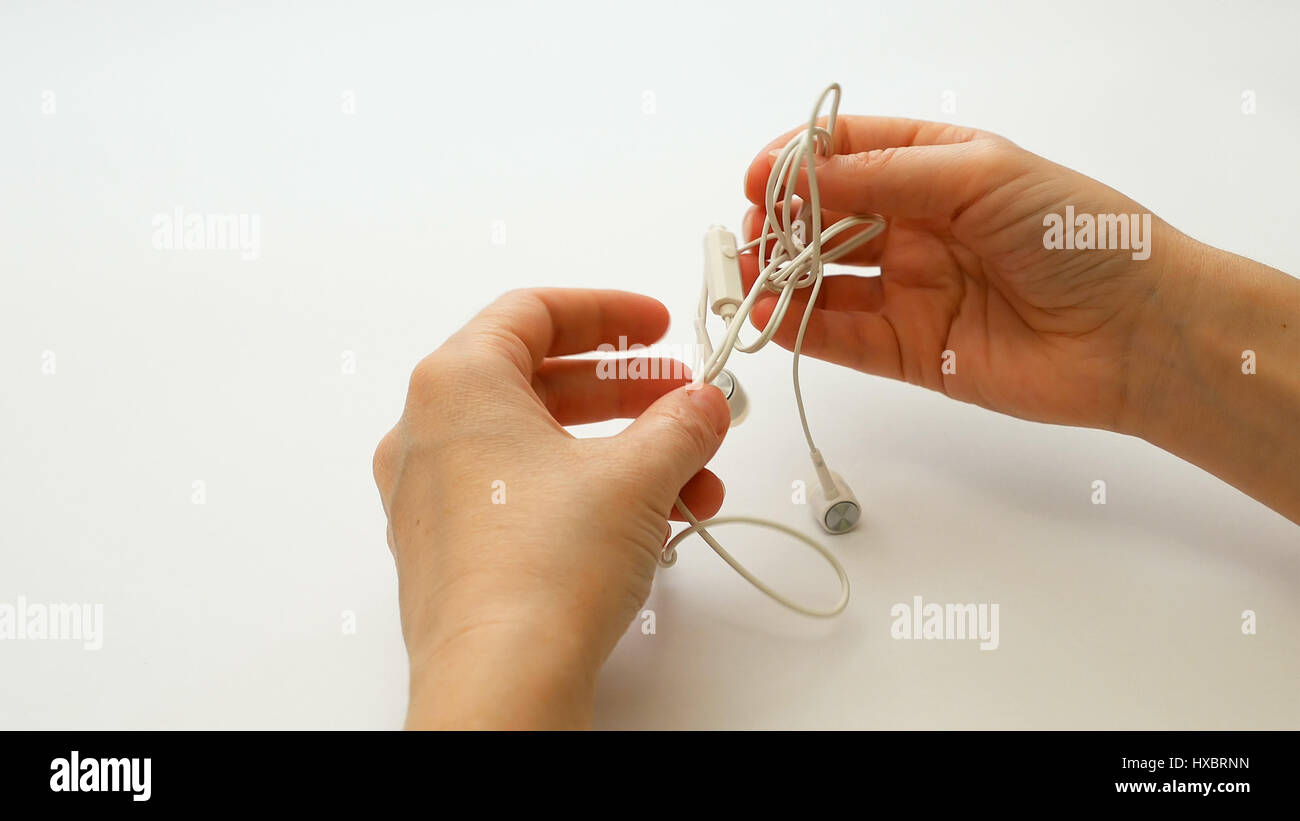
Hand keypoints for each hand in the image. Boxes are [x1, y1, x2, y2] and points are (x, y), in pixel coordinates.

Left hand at [372, 288, 730, 728]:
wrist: (501, 680)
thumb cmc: (539, 570)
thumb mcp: (638, 474)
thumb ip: (681, 422)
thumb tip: (702, 405)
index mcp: (457, 384)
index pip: (533, 312)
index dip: (607, 312)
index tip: (655, 326)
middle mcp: (429, 432)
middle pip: (540, 382)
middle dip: (628, 394)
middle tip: (681, 403)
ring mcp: (433, 495)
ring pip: (539, 447)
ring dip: (622, 456)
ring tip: (689, 482)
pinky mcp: (451, 549)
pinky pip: (524, 496)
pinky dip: (586, 496)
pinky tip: (650, 524)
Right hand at [742, 116, 1299, 523]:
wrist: (1136, 334)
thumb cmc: (1077, 236)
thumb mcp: (979, 176)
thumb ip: (885, 177)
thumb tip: (801, 178)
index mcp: (938, 169)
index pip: (849, 154)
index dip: (798, 163)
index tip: (758, 177)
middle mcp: (918, 227)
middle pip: (826, 218)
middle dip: (779, 221)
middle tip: (749, 230)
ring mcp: (911, 290)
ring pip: (824, 279)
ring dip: (778, 274)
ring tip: (743, 274)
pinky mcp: (910, 350)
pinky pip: (841, 336)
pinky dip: (799, 326)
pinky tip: (768, 314)